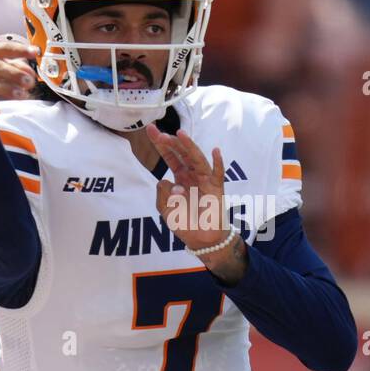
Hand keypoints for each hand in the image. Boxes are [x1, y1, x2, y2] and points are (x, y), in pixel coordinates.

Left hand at [148, 124, 247, 282]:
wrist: (201, 239)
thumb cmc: (184, 223)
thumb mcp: (165, 210)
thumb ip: (162, 195)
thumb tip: (168, 181)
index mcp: (180, 177)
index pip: (170, 156)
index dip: (161, 144)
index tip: (151, 130)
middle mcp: (192, 175)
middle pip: (181, 154)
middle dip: (170, 142)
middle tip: (159, 132)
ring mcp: (205, 180)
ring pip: (197, 159)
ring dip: (189, 147)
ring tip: (179, 135)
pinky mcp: (217, 189)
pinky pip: (218, 174)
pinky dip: (218, 163)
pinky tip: (215, 151)